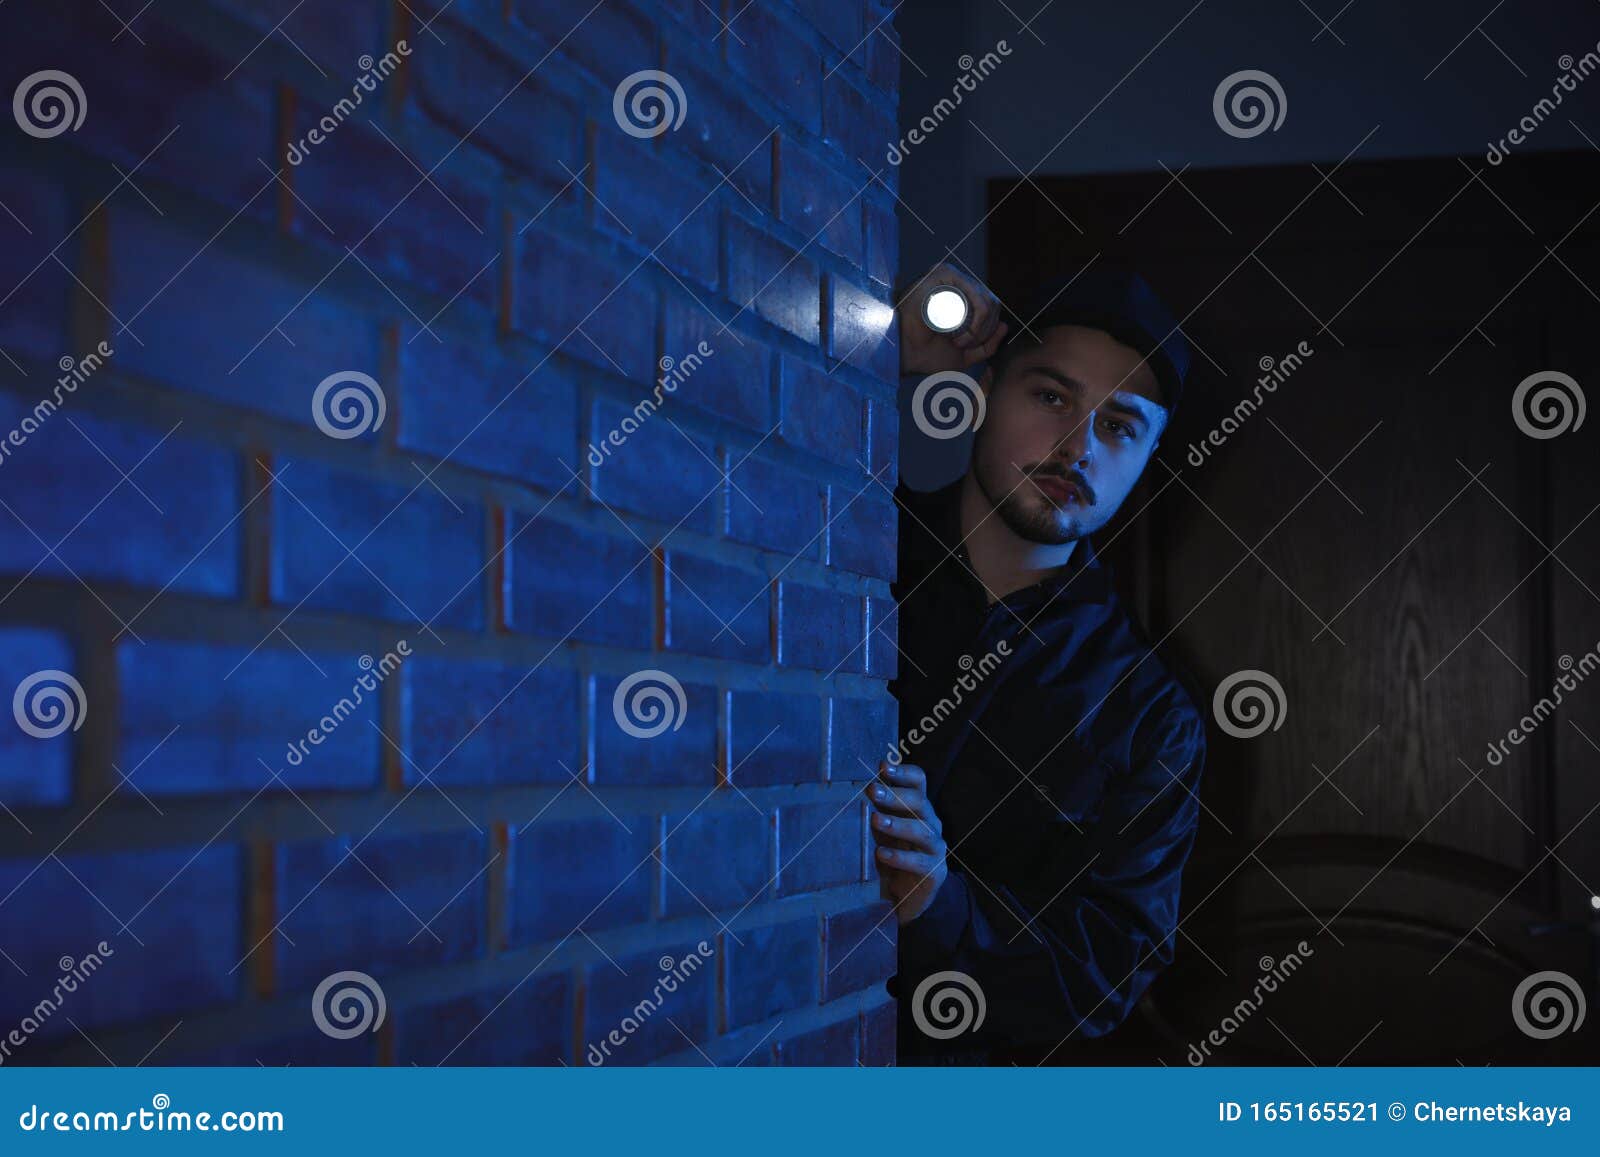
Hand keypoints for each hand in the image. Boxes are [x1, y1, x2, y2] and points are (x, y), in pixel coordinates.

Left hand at [866, 761, 948, 924]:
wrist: (908, 897)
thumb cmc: (893, 854)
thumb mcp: (884, 828)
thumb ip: (880, 808)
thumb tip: (867, 785)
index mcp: (919, 808)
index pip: (919, 782)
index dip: (903, 772)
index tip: (882, 766)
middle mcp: (931, 824)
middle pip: (920, 802)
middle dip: (896, 795)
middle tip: (873, 791)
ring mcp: (936, 848)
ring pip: (921, 830)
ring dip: (897, 824)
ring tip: (875, 820)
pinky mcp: (934, 872)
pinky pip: (919, 862)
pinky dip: (900, 857)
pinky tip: (881, 853)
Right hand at [897, 262, 1007, 376]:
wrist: (904, 355)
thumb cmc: (928, 354)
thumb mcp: (966, 356)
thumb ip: (987, 345)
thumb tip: (1005, 327)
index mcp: (961, 299)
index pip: (991, 306)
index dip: (989, 330)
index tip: (970, 347)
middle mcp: (957, 285)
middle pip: (992, 302)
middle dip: (984, 331)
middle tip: (963, 346)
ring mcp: (950, 278)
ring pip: (986, 300)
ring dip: (978, 329)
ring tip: (958, 342)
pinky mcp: (943, 276)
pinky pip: (975, 295)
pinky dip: (973, 321)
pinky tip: (956, 334)